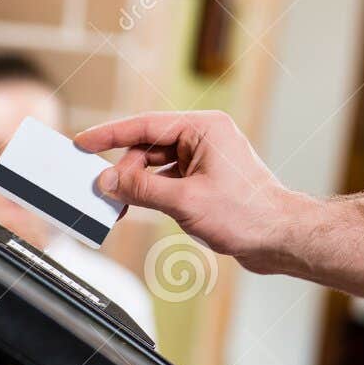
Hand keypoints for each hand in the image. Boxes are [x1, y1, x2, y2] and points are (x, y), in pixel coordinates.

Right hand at [74, 111, 301, 270]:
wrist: (280, 239)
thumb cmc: (247, 215)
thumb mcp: (184, 201)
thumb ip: (141, 189)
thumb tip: (108, 182)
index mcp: (204, 128)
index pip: (145, 125)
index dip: (110, 135)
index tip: (83, 142)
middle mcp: (206, 138)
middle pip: (148, 146)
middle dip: (125, 171)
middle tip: (104, 193)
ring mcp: (207, 159)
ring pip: (157, 165)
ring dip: (138, 184)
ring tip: (119, 205)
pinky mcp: (207, 179)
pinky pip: (169, 179)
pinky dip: (152, 192)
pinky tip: (139, 207)